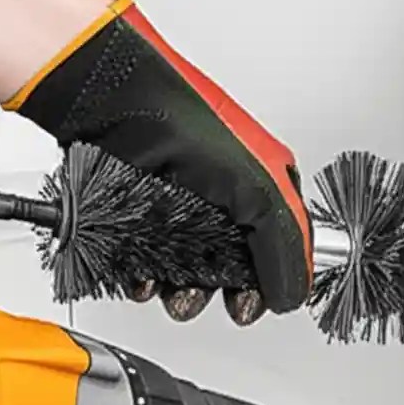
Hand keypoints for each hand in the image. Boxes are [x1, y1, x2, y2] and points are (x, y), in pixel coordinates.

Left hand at [9, 0, 313, 325]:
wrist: (110, 100)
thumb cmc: (185, 117)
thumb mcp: (258, 186)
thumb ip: (284, 244)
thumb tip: (293, 293)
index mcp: (265, 179)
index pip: (282, 243)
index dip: (274, 279)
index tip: (261, 303)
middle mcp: (227, 191)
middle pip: (236, 262)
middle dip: (228, 290)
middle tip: (225, 304)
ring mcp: (183, 201)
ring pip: (191, 265)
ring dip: (186, 290)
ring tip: (177, 295)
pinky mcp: (143, 210)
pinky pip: (149, 257)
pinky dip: (147, 276)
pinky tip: (145, 279)